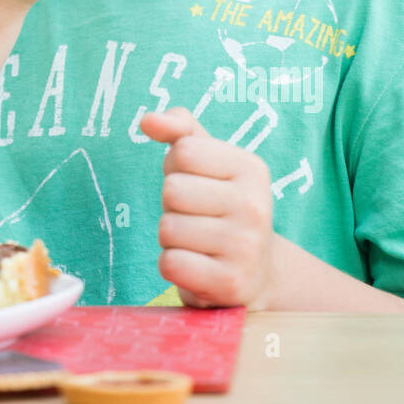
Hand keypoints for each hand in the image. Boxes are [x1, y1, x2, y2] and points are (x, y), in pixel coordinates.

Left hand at [139, 107, 275, 309]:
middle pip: (172, 190)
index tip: (198, 184)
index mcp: (252, 168)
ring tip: (198, 243)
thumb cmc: (221, 206)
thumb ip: (179, 129)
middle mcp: (256, 206)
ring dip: (171, 238)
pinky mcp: (231, 284)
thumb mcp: (208, 160)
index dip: (177, 168)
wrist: (257, 274)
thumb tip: (147, 119)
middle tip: (197, 218)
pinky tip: (197, 267)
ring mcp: (246, 247)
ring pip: (167, 228)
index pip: (184, 151)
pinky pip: (170, 263)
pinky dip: (172, 266)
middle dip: (172, 205)